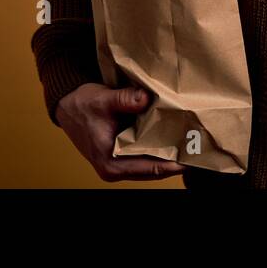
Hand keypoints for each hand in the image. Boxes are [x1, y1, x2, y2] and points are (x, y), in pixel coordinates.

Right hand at [55, 82, 186, 181]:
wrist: (67, 105)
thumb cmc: (82, 105)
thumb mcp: (103, 100)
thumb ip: (125, 100)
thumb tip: (145, 99)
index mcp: (111, 163)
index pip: (150, 168)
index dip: (174, 163)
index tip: (194, 156)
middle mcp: (116, 168)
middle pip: (154, 168)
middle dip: (176, 159)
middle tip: (199, 147)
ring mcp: (119, 163)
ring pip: (151, 163)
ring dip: (169, 153)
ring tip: (192, 142)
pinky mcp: (122, 154)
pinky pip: (146, 155)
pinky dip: (160, 147)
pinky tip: (175, 136)